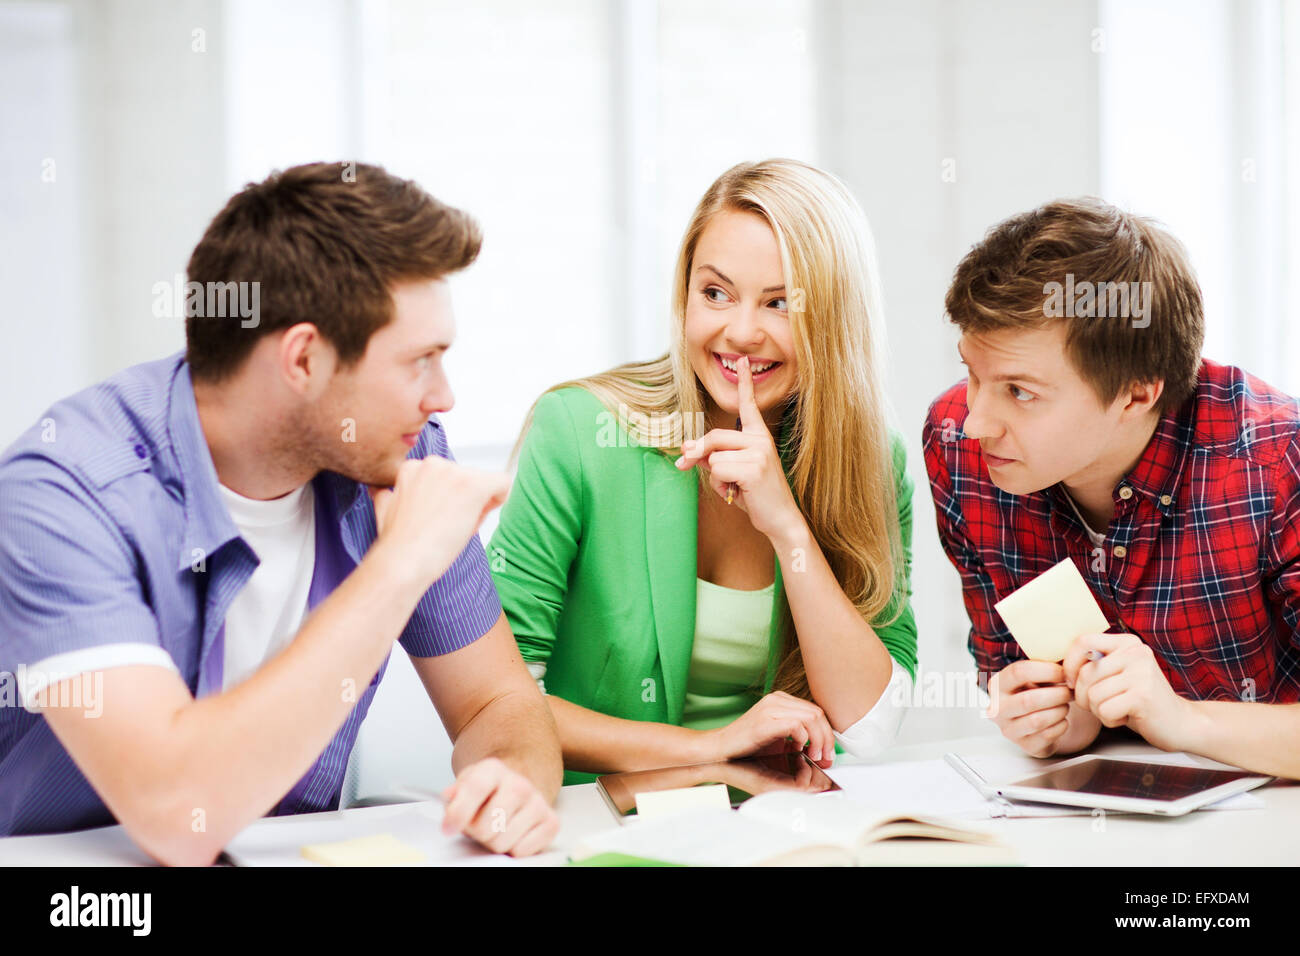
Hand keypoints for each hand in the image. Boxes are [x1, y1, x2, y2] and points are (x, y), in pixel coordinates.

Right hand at [368, 457, 509, 588]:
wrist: (404, 560)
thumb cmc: (398, 544)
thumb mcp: (386, 509)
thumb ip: (391, 495)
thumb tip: (388, 492)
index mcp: (413, 468)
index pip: (445, 475)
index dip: (449, 497)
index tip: (441, 515)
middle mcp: (434, 464)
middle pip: (465, 477)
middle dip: (464, 499)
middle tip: (450, 524)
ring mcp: (454, 473)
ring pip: (482, 482)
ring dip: (477, 503)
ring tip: (457, 526)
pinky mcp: (473, 485)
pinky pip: (502, 482)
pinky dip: (500, 497)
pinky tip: (486, 512)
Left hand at [439, 757, 559, 856]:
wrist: (517, 788)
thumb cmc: (487, 791)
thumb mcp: (465, 785)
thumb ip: (453, 794)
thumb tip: (450, 801)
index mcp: (493, 769)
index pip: (475, 789)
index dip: (458, 812)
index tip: (448, 829)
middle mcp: (520, 784)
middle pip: (487, 826)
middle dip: (477, 832)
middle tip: (478, 824)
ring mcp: (538, 803)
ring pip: (503, 842)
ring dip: (494, 842)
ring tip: (496, 828)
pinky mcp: (551, 822)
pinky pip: (521, 851)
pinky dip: (513, 848)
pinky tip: (513, 833)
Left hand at [674, 355, 800, 539]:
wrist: (779, 519)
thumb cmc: (755, 495)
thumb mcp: (730, 473)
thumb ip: (711, 457)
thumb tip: (686, 449)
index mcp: (759, 436)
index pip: (749, 406)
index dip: (745, 383)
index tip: (743, 360)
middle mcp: (761, 440)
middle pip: (714, 436)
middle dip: (697, 454)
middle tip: (683, 466)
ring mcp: (759, 453)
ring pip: (713, 457)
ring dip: (714, 477)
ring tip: (734, 487)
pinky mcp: (754, 468)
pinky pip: (717, 470)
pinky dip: (720, 485)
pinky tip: (737, 493)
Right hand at [705, 691, 835, 768]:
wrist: (721, 748)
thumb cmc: (747, 745)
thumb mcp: (778, 737)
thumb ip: (798, 735)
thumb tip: (822, 747)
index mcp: (781, 700)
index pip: (815, 710)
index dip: (827, 733)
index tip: (828, 753)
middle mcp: (777, 699)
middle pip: (817, 713)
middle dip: (827, 738)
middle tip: (825, 758)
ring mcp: (771, 708)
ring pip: (811, 717)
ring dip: (818, 740)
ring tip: (813, 755)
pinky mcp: (765, 721)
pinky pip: (796, 725)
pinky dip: (803, 739)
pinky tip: (796, 748)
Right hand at [986, 660, 1076, 757]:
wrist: (1035, 721)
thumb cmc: (1037, 692)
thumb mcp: (1036, 676)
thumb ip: (1047, 665)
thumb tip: (1071, 656)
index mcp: (997, 684)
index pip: (1018, 672)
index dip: (1045, 671)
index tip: (1064, 672)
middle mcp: (997, 708)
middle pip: (1028, 700)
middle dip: (1056, 694)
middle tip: (1071, 691)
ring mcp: (1009, 729)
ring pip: (1038, 720)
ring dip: (1059, 710)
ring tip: (1066, 704)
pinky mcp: (1025, 745)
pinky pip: (1047, 736)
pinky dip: (1061, 726)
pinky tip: (1063, 719)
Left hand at [1062, 633, 1190, 751]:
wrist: (1180, 723)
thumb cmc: (1140, 700)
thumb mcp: (1117, 674)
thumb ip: (1095, 663)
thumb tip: (1056, 665)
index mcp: (1127, 643)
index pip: (1082, 642)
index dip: (1069, 665)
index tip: (1071, 682)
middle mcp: (1136, 652)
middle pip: (1084, 674)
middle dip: (1084, 696)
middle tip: (1103, 704)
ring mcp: (1141, 673)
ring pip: (1092, 694)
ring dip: (1099, 710)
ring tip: (1119, 709)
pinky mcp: (1143, 695)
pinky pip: (1105, 710)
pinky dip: (1110, 720)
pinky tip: (1127, 717)